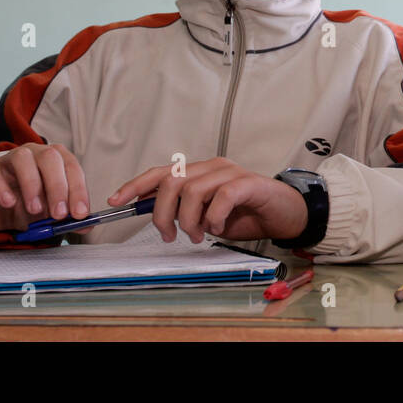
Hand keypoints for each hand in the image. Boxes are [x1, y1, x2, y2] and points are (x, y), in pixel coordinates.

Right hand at [0, 143, 89, 233]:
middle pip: (50, 157)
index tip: (79, 213)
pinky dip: (2, 188)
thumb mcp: (51, 214)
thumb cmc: (28, 206)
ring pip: (23, 159)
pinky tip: (9, 203)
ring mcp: (10, 159)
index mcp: (57, 160)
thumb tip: (87, 224)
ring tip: (35, 210)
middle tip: (59, 214)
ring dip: (32, 185)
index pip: (72, 167)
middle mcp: (35, 153)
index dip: (78, 190)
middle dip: (58, 187)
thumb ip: (69, 217)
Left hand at [109, 158, 307, 244]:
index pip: (161, 172)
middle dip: (161, 213)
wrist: (285, 214)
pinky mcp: (248, 183)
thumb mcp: (208, 215)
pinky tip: (219, 228)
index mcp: (199, 172)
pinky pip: (221, 197)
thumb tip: (154, 215)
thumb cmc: (246, 214)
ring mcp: (231, 172)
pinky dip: (214, 217)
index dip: (135, 185)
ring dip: (188, 220)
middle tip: (168, 235)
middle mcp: (212, 167)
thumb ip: (185, 210)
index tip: (116, 201)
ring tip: (198, 235)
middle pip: (171, 181)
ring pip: (192, 190)